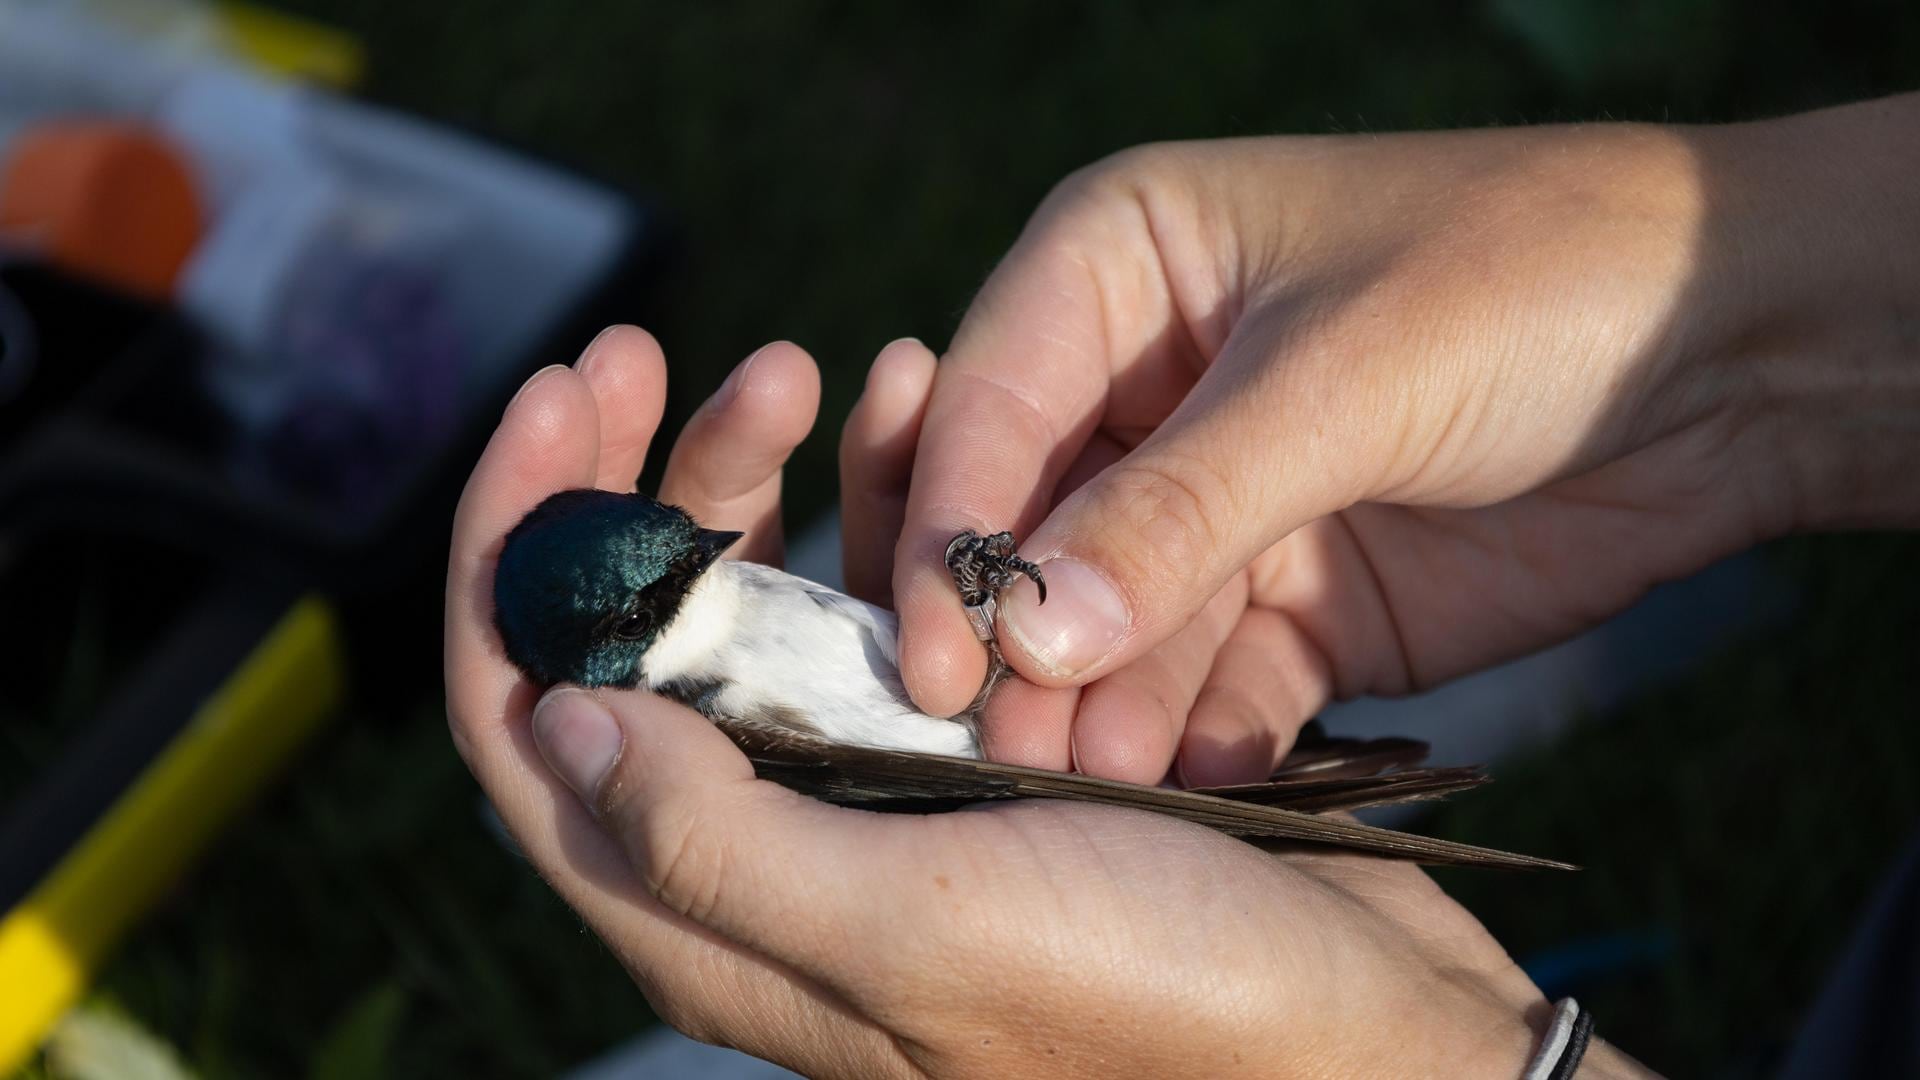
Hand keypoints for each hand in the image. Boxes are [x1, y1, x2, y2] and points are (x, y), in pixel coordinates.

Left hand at [446, 328, 1650, 1077]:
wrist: (1358, 1030)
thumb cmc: (1158, 1003)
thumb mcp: (920, 928)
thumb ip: (713, 843)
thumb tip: (550, 717)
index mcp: (721, 916)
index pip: (528, 728)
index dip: (513, 558)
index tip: (557, 404)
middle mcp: (776, 854)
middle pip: (636, 653)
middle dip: (631, 492)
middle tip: (658, 356)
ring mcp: (874, 799)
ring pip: (762, 616)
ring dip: (762, 483)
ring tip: (818, 365)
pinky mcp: (972, 756)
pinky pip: (888, 610)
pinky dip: (886, 510)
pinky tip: (922, 412)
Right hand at [873, 97, 1919, 785]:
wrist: (1736, 353)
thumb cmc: (1530, 280)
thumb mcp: (1342, 377)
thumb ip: (1177, 510)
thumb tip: (1025, 629)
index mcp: (1119, 263)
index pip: (988, 404)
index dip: (948, 529)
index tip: (933, 654)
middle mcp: (1143, 385)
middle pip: (1031, 526)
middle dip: (1016, 635)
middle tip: (993, 745)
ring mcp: (1214, 501)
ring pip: (1115, 621)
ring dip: (1100, 703)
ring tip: (1090, 783)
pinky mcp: (1289, 597)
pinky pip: (1214, 678)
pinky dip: (1199, 730)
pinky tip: (1187, 780)